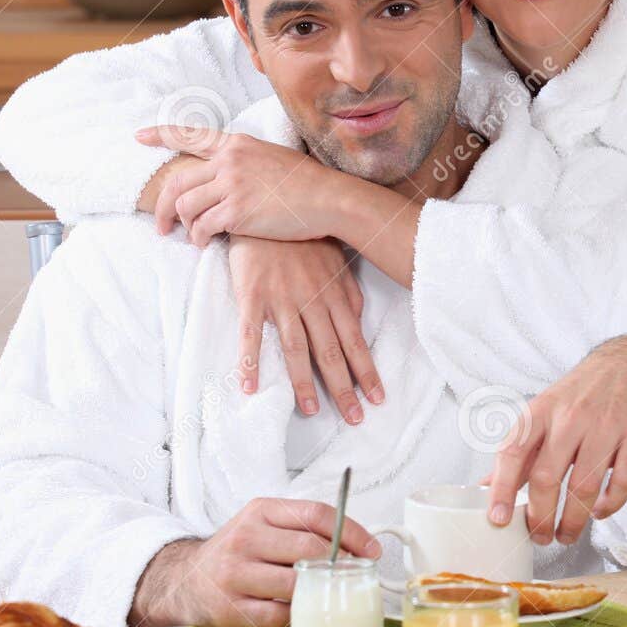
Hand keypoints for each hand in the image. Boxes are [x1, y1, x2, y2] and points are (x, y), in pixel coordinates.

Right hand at [127, 498, 382, 626]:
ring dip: (322, 591)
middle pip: (310, 549)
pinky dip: (298, 614)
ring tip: (331, 592)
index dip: (352, 532)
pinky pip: (281, 616)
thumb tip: (359, 544)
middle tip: (356, 574)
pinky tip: (302, 609)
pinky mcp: (232, 608)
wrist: (185, 580)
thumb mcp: (263, 524)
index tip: (372, 549)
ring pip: (298, 584)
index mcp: (260, 512)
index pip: (316, 515)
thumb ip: (302, 528)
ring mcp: (236, 575)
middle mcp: (245, 539)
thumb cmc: (237, 552)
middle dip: (342, 564)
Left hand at [134, 125, 344, 246]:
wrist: (330, 199)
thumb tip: (229, 176)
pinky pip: (203, 227)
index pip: (191, 136)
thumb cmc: (308, 184)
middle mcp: (230, 161)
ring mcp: (232, 186)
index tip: (139, 137)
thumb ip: (246, 161)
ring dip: (184, 226)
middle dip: (163, 206)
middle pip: (179, 181)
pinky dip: (199, 239)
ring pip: (186, 206)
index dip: (162, 136)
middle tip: (162, 226)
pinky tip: (206, 244)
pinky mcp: (237, 212)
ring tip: (193, 238)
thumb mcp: (273, 157)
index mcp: (238, 145)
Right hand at [229, 236, 381, 418]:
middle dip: (344, 387)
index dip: (366, 371)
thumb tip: (360, 321)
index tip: (377, 399)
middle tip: (354, 419)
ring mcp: (281, 299)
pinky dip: (249, 361)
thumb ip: (349, 293)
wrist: (269, 207)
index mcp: (334, 295)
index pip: (355, 342)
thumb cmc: (304, 238)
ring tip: (312, 410)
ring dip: (303, 383)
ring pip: (295, 348)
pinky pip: (250, 334)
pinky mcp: (252, 295)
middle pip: (330, 352)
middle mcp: (312, 301)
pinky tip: (250, 387)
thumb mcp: (336, 262)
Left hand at [484, 336, 626, 546]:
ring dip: (573, 521)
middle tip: (540, 538)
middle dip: (540, 518)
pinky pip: (622, 483)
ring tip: (567, 535)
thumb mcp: (545, 412)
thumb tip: (484, 487)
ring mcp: (607, 426)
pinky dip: (609, 506)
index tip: (498, 519)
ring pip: (584, 487)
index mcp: (541, 411)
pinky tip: (600, 512)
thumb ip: (519, 452)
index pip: (513, 452)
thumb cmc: (584, 394)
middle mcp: (571, 417)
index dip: (501, 489)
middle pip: (546, 477)